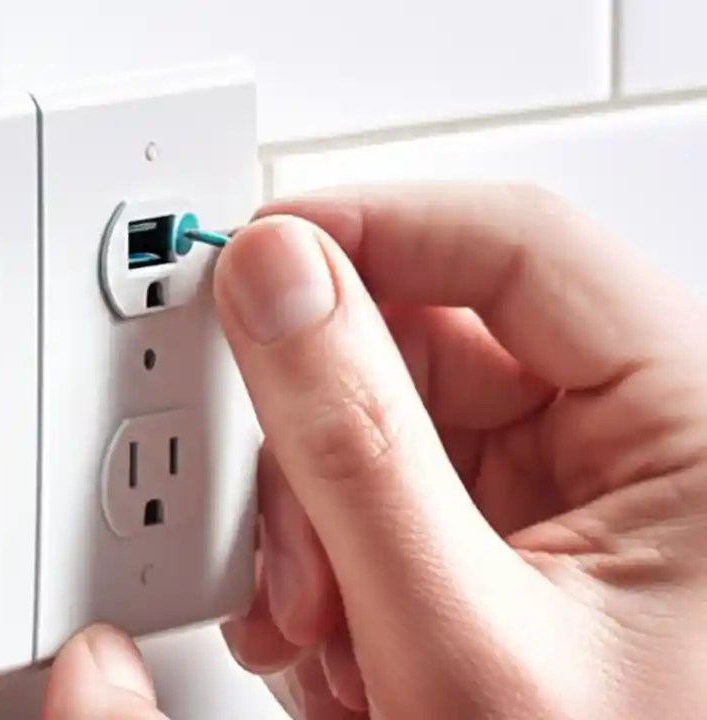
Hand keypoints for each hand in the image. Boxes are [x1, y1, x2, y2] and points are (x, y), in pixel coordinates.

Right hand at [216, 185, 706, 717]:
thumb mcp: (463, 641)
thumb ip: (355, 444)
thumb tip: (276, 284)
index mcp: (696, 430)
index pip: (515, 246)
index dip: (370, 230)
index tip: (251, 260)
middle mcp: (639, 450)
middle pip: (428, 344)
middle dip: (323, 446)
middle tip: (292, 546)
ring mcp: (567, 504)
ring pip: (388, 428)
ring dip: (320, 526)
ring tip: (329, 638)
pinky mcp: (508, 553)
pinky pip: (387, 501)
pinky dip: (335, 565)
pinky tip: (347, 650)